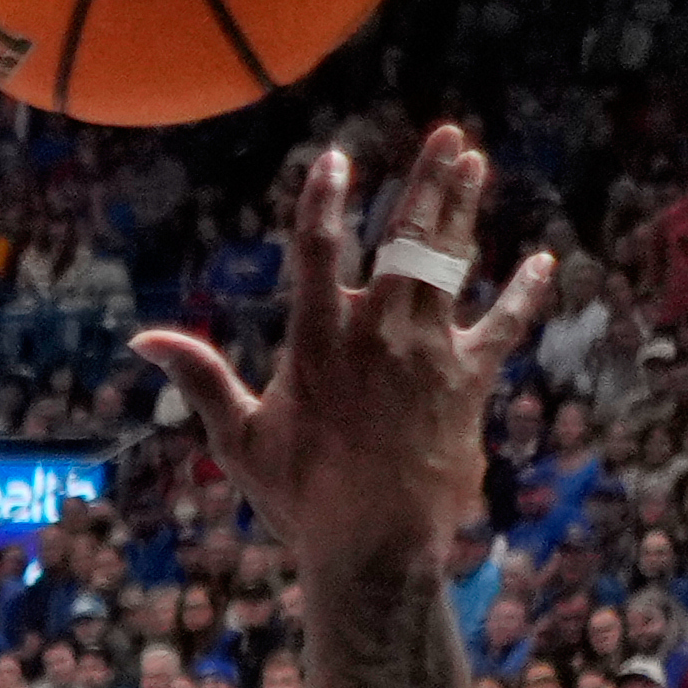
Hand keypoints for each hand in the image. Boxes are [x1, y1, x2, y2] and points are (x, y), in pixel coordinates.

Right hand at [133, 129, 550, 571]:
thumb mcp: (241, 441)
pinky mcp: (470, 381)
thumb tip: (144, 339)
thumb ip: (202, 378)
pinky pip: (505, 326)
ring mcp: (431, 353)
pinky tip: (543, 262)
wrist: (377, 551)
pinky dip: (524, 294)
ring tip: (475, 164)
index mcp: (321, 343)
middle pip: (407, 240)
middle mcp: (380, 334)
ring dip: (464, 210)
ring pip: (452, 264)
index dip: (325, 201)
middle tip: (446, 136)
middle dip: (427, 183)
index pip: (319, 252)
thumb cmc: (303, 502)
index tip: (337, 159)